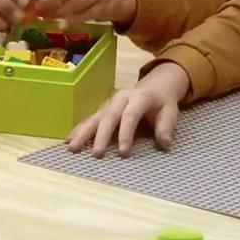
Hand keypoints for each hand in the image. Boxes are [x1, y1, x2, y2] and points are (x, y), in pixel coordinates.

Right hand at [66, 61, 189, 156]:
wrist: (155, 85)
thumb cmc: (162, 102)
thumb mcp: (170, 111)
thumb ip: (166, 126)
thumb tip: (164, 144)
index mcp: (138, 97)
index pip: (130, 116)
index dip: (126, 134)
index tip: (123, 153)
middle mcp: (120, 99)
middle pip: (109, 117)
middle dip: (101, 136)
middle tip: (96, 154)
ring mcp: (109, 103)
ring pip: (95, 117)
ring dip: (83, 133)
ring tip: (71, 147)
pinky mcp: (103, 109)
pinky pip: (89, 119)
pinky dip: (79, 130)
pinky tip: (68, 140)